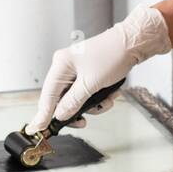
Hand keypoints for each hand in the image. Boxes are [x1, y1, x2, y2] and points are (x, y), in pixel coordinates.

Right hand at [26, 4, 170, 132]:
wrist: (133, 43)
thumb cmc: (112, 56)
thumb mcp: (91, 84)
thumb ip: (73, 102)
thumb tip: (60, 115)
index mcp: (61, 65)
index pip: (47, 95)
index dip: (43, 114)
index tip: (39, 128)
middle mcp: (66, 66)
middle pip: (62, 98)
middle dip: (76, 110)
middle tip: (82, 122)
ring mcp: (77, 69)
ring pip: (77, 97)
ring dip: (92, 104)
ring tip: (107, 101)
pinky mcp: (88, 72)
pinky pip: (87, 91)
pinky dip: (99, 97)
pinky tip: (111, 94)